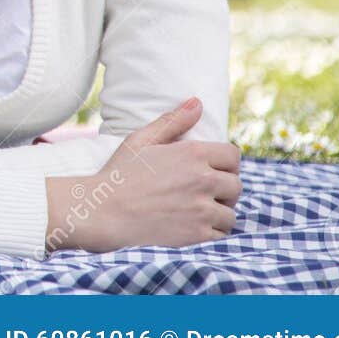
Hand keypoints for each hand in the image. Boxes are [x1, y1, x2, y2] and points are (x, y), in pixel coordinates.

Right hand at [46, 97, 241, 252]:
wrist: (103, 212)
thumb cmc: (119, 174)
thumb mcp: (140, 140)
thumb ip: (172, 121)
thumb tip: (197, 103)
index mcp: (192, 153)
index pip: (233, 155)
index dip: (225, 163)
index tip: (212, 170)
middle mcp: (203, 179)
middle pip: (236, 185)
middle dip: (223, 189)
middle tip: (202, 192)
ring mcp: (202, 209)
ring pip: (230, 212)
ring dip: (217, 213)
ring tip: (196, 211)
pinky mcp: (198, 234)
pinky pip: (221, 234)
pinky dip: (210, 233)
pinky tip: (191, 227)